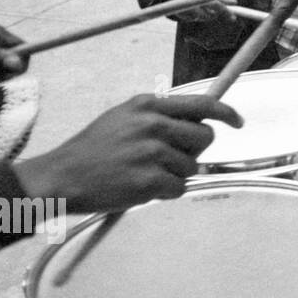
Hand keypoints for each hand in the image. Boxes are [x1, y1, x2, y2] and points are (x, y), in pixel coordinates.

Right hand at [14, 94, 243, 212]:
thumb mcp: (124, 117)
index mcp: (147, 105)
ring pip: (192, 167)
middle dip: (194, 152)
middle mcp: (152, 125)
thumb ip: (160, 116)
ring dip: (174, 175)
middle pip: (204, 138)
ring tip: (143, 173)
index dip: (226, 113)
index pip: (202, 104)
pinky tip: (140, 188)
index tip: (238, 121)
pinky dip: (165, 193)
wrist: (60, 177)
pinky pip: (178, 189)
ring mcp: (151, 153)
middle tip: (169, 160)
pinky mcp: (148, 180)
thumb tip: (200, 122)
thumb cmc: (93, 150)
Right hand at [167, 0, 233, 21]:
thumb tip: (234, 3)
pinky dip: (199, 15)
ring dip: (207, 14)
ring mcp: (180, 9)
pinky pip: (194, 19)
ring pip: (200, 18)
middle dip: (215, 13)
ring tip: (204, 1)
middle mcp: (184, 1)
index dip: (222, 11)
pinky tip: (197, 5)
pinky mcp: (178, 14)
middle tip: (220, 7)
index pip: (211, 4)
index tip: (233, 17)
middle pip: (205, 16)